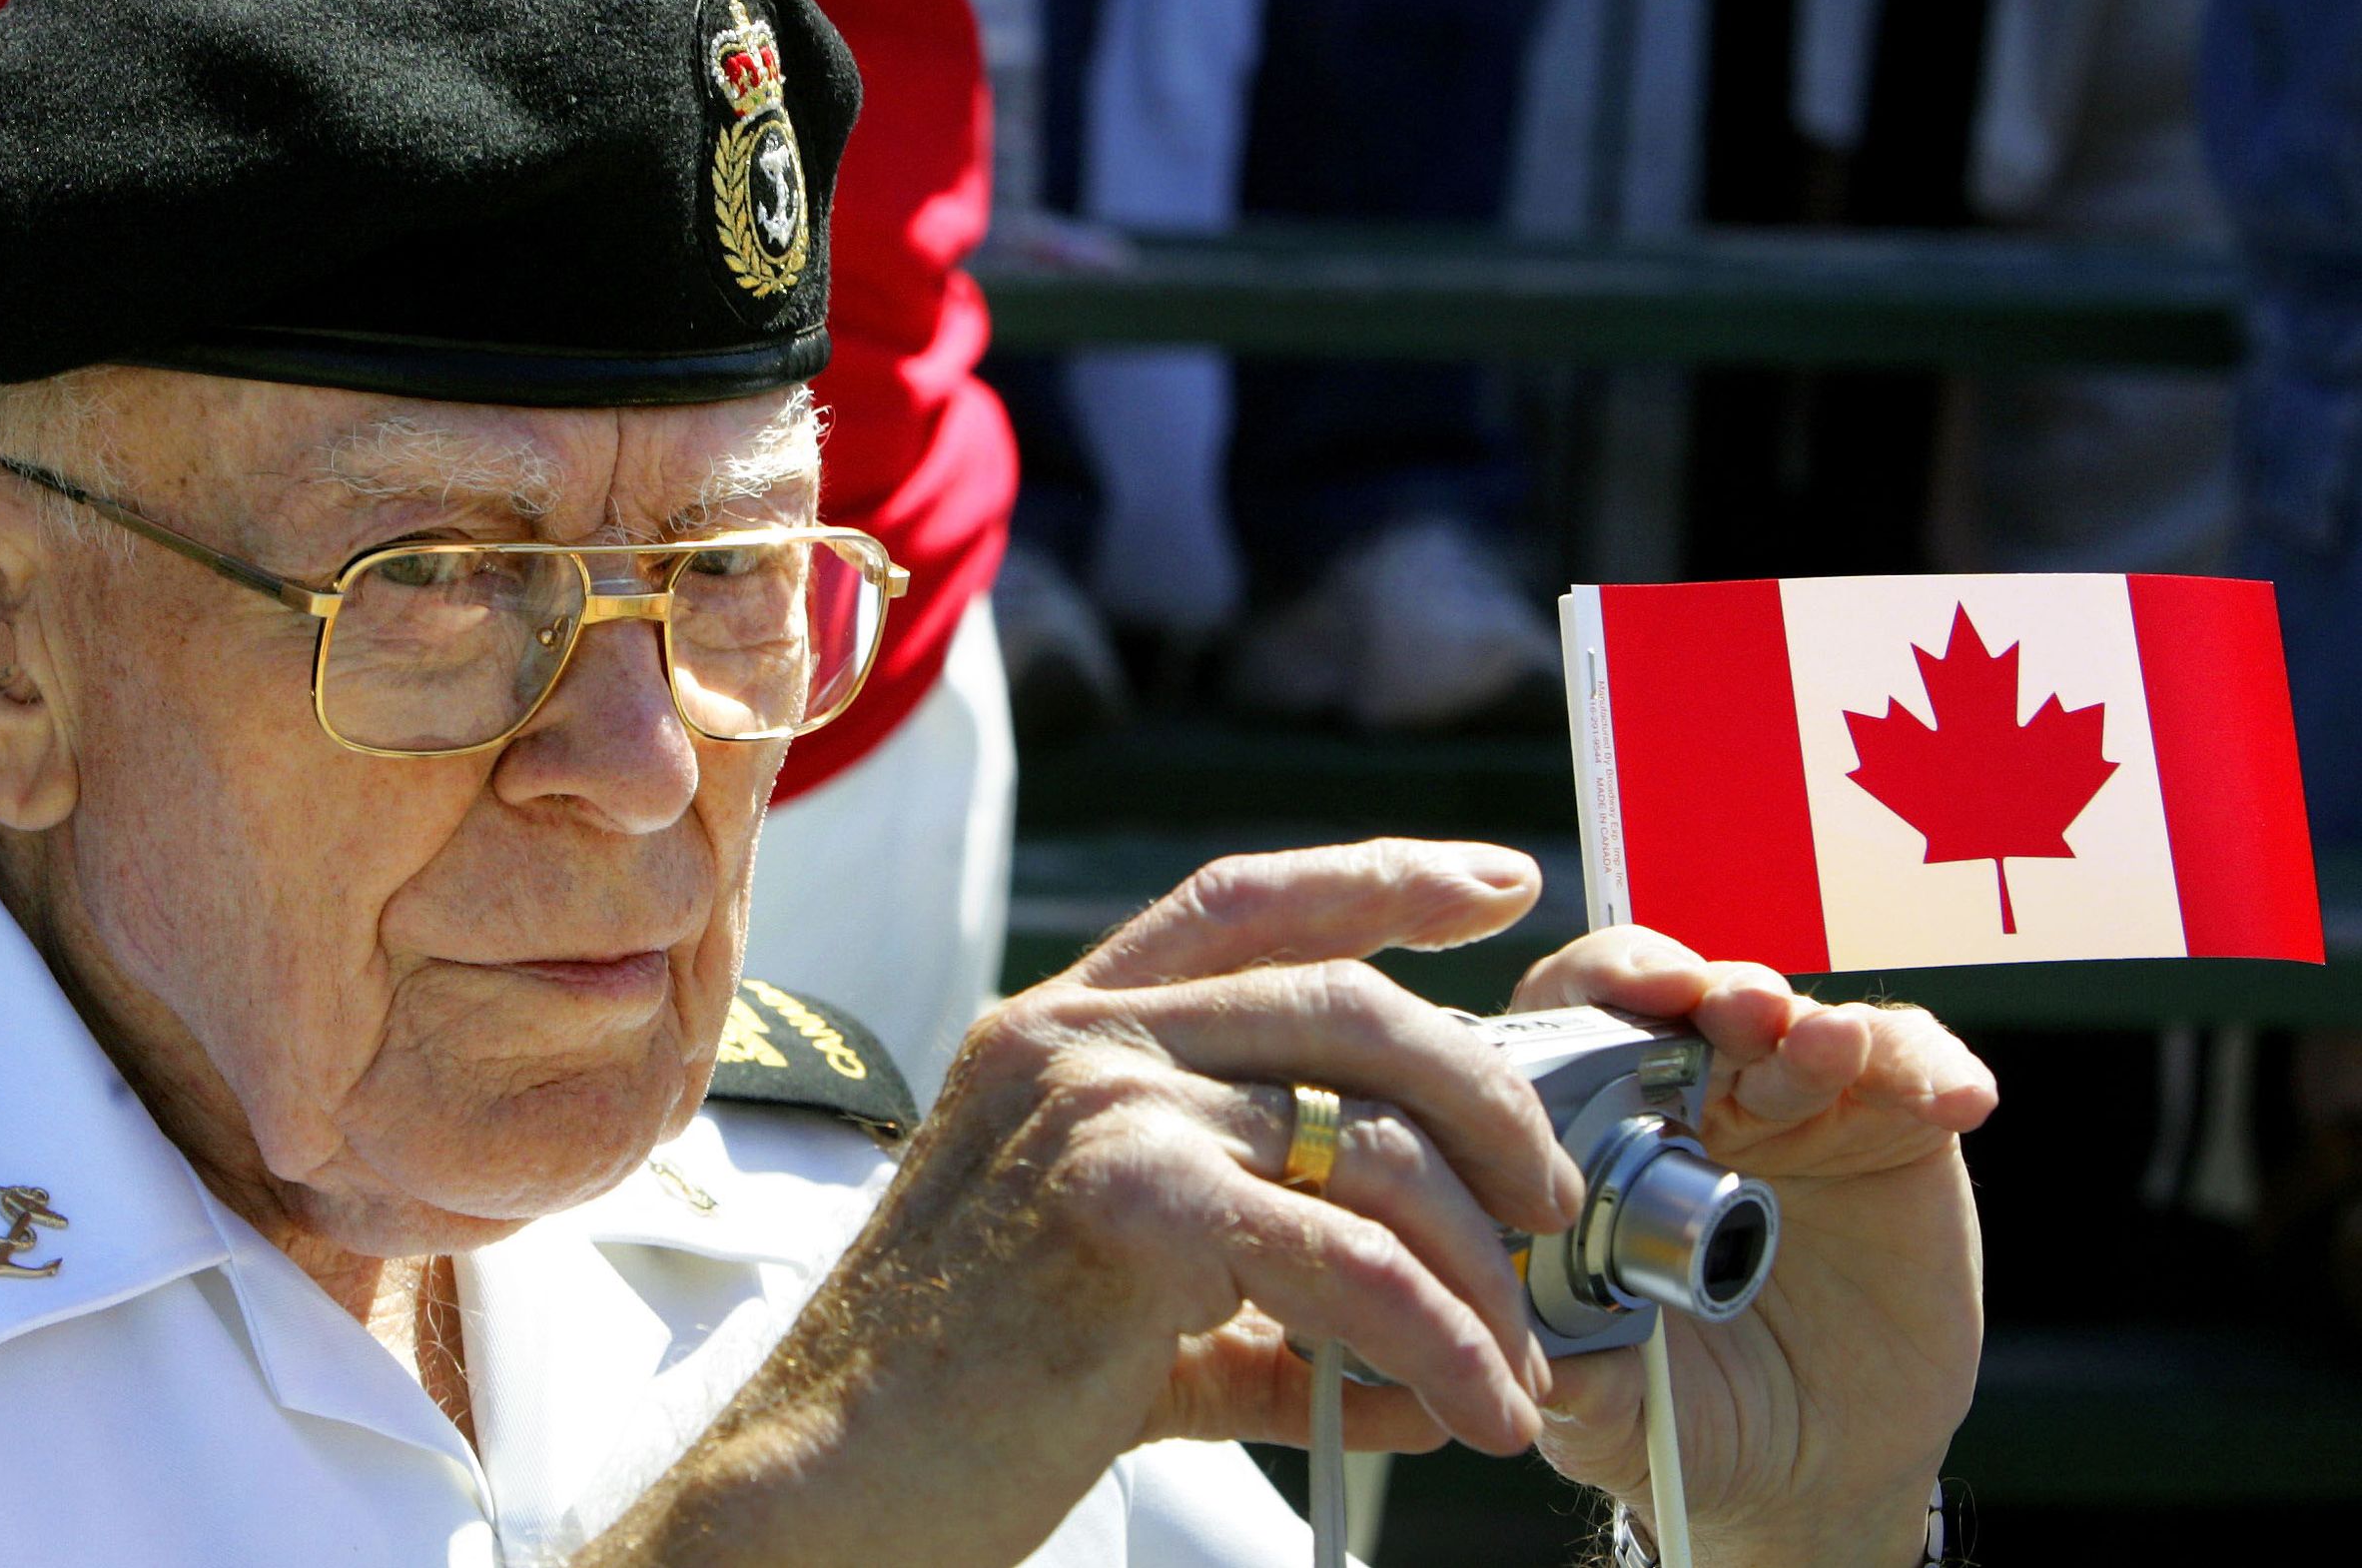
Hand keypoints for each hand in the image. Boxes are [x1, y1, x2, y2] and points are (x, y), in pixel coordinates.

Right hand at [586, 840, 1583, 1567]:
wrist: (825, 1492)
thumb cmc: (954, 1412)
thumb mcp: (1120, 1317)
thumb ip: (1259, 1310)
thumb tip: (1420, 1368)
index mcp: (1058, 1033)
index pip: (1245, 904)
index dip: (1383, 879)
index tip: (1501, 885)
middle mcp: (1076, 1039)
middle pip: (1349, 1004)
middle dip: (1490, 1096)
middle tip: (1548, 1198)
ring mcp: (1097, 1105)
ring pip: (1373, 1137)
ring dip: (1479, 1265)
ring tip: (1520, 1366)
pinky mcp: (1123, 1203)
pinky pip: (1349, 1256)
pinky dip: (1441, 1339)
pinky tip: (1476, 1409)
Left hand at [1516, 929, 1996, 1567]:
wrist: (1808, 1475)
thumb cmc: (1676, 1414)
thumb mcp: (1614, 1410)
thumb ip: (1575, 1377)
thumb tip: (1526, 1361)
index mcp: (1597, 1133)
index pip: (1581, 1025)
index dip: (1601, 993)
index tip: (1629, 998)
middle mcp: (1691, 1095)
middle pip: (1692, 1005)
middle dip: (1709, 995)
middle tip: (1730, 1010)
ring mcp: (1792, 1105)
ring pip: (1801, 1029)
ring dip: (1814, 1029)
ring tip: (1826, 1044)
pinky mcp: (1891, 1126)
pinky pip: (1910, 1069)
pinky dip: (1930, 1071)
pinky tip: (1956, 1099)